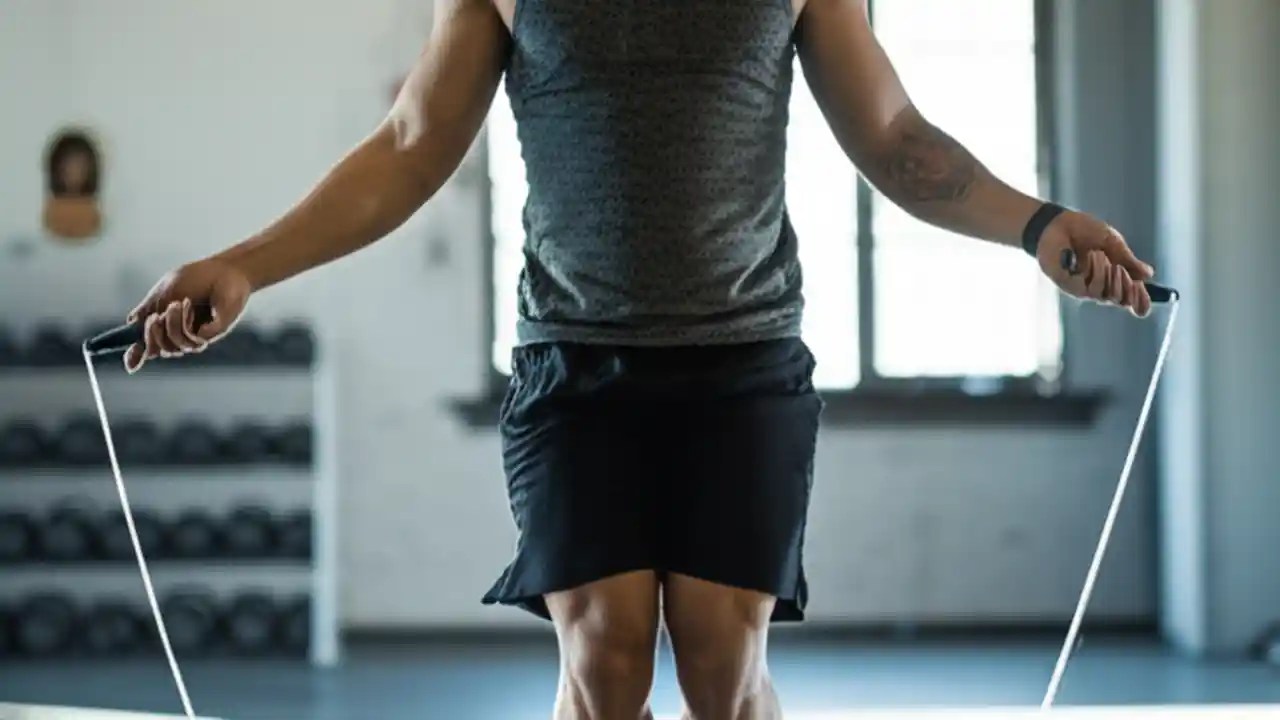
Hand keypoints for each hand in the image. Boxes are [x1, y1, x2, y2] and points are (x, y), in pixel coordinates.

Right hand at [125, 258, 251, 372]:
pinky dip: (185, 322)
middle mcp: (180, 335)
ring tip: (178, 303)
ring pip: (174, 347)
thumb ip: (144, 314)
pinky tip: (188, 304)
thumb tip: (127, 329)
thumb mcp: (162, 295)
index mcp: (165, 326)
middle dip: (152, 335)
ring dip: (171, 325)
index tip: (130, 364)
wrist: (224, 269)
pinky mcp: (212, 334)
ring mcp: (197, 336)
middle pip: (157, 350)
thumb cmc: (194, 279)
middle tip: (156, 317)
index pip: (147, 346)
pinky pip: (193, 342)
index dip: (136, 355)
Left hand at [1036, 211, 1155, 317]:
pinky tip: (1092, 256)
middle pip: (1120, 301)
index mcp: (1113, 275)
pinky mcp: (1067, 285)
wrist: (1058, 222)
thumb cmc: (1084, 230)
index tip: (1146, 296)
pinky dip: (1094, 273)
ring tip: (1101, 255)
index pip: (1129, 297)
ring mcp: (1082, 287)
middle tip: (1123, 270)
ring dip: (1108, 276)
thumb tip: (1148, 275)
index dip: (1140, 301)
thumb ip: (1128, 261)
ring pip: (1105, 296)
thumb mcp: (1112, 243)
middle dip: (1127, 288)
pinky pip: (1087, 290)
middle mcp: (1099, 284)